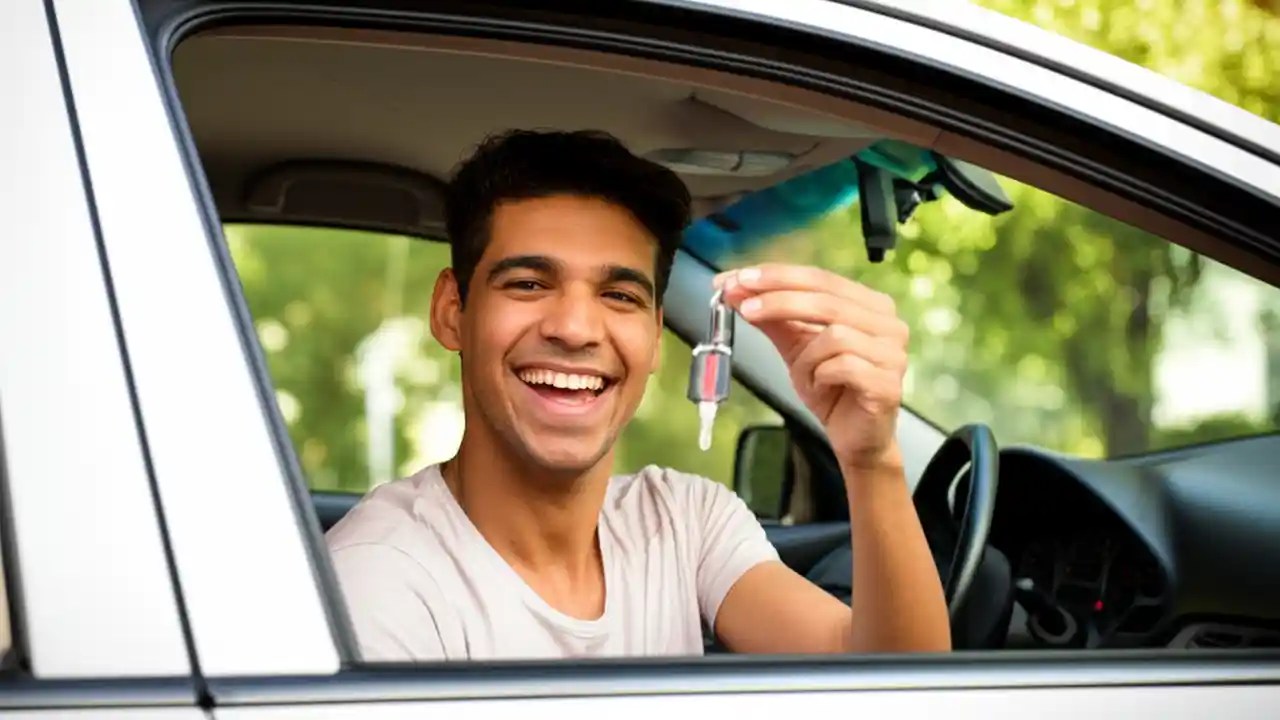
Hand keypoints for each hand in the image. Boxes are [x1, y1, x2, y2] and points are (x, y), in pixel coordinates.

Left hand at [715, 263, 908, 469]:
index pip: (820, 278)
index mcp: (869, 305)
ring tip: (803, 376)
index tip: (738, 278)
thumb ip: (772, 318)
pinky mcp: (887, 383)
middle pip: (826, 299)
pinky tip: (821, 388)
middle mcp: (888, 323)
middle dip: (778, 300)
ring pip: (834, 335)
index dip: (777, 276)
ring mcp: (892, 353)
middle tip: (745, 307)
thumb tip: (737, 289)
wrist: (854, 438)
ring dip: (805, 358)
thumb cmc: (831, 389)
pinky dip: (820, 377)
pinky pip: (842, 366)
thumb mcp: (796, 348)